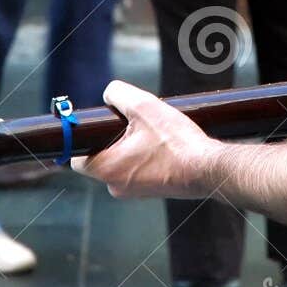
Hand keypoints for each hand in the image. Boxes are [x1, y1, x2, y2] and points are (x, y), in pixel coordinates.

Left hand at [74, 81, 222, 198]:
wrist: (209, 169)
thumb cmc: (176, 142)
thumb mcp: (144, 106)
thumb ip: (118, 94)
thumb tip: (110, 94)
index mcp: (106, 170)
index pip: (77, 159)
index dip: (84, 139)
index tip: (97, 125)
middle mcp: (116, 187)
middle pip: (102, 158)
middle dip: (113, 139)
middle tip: (134, 124)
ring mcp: (135, 192)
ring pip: (122, 164)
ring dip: (132, 147)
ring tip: (155, 133)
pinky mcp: (152, 192)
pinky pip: (139, 171)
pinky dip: (146, 157)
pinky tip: (165, 145)